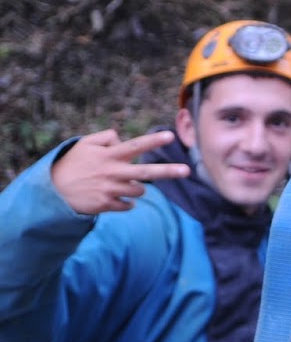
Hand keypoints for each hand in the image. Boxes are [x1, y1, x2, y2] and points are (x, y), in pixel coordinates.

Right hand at [50, 129, 190, 215]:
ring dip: (137, 188)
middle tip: (187, 170)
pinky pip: (128, 205)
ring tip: (120, 184)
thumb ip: (106, 138)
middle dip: (168, 171)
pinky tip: (116, 197)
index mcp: (109, 156)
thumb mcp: (84, 144)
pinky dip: (127, 202)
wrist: (52, 191)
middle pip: (146, 172)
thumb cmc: (72, 164)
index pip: (135, 146)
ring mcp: (110, 189)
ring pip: (139, 190)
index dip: (153, 141)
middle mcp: (112, 172)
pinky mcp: (106, 205)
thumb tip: (122, 140)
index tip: (171, 136)